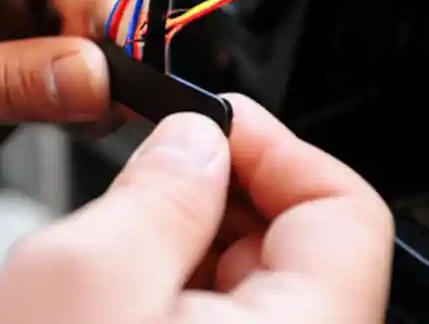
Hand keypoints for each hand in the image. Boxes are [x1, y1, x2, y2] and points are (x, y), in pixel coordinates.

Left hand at [0, 0, 130, 258]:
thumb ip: (9, 82)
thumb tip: (102, 75)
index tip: (134, 48)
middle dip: (112, 25)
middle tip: (133, 84)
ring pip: (77, 22)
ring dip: (104, 61)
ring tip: (112, 109)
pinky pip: (61, 67)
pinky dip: (86, 92)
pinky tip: (90, 118)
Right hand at [0, 95, 394, 323]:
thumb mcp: (80, 277)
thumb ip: (162, 190)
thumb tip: (199, 139)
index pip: (348, 212)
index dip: (278, 150)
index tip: (210, 124)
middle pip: (307, 252)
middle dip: (227, 197)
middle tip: (150, 174)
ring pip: (260, 295)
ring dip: (194, 251)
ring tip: (114, 255)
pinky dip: (177, 302)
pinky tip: (114, 304)